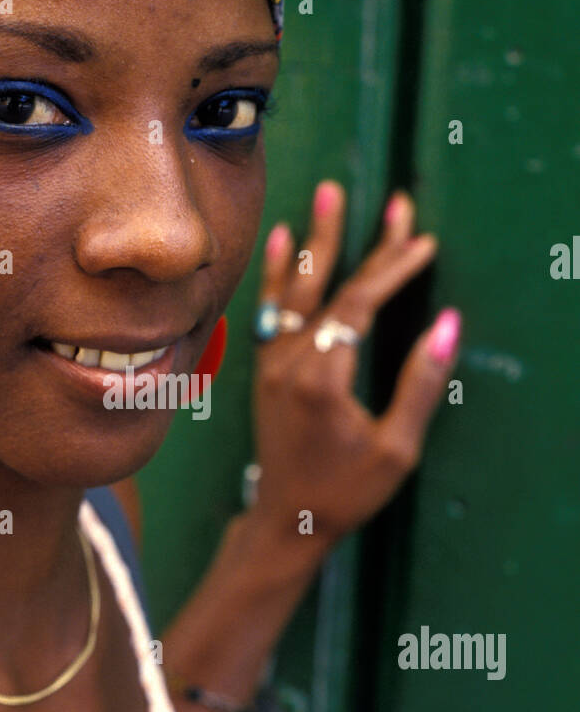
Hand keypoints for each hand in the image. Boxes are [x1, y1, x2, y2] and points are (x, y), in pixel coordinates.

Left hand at [251, 181, 460, 546]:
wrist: (284, 519)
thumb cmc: (344, 492)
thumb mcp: (395, 448)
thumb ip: (420, 384)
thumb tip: (446, 324)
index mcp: (322, 378)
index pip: (359, 306)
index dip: (392, 270)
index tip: (422, 242)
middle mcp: (290, 361)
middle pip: (329, 287)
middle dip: (364, 241)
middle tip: (392, 201)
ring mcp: (272, 362)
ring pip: (296, 290)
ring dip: (317, 240)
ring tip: (327, 192)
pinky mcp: (265, 368)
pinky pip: (270, 308)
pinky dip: (279, 272)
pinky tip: (284, 240)